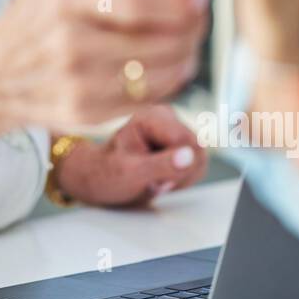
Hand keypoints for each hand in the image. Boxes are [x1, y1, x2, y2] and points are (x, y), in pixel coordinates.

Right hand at [0, 0, 208, 127]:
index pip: (134, 1)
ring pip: (159, 73)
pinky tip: (170, 64)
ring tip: (189, 38)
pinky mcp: (88, 115)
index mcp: (62, 4)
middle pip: (156, 40)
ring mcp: (80, 86)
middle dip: (192, 26)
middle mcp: (70, 47)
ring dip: (187, 54)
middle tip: (201, 12)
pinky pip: (147, 99)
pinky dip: (169, 81)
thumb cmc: (28, 22)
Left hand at [54, 104, 208, 205]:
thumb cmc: (108, 173)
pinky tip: (161, 178)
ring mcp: (175, 130)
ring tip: (154, 180)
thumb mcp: (131, 173)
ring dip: (180, 179)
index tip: (154, 180)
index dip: (178, 168)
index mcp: (153, 117)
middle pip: (198, 151)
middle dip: (179, 175)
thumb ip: (162, 165)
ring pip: (200, 160)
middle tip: (153, 182)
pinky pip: (197, 165)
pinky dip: (181, 179)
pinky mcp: (181, 144)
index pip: (188, 144)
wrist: (98, 178)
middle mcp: (167, 117)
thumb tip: (190, 156)